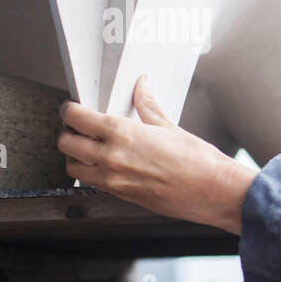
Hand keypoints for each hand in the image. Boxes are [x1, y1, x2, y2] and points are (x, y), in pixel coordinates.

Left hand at [58, 75, 257, 234]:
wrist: (214, 192)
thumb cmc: (199, 162)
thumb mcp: (170, 127)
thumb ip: (148, 105)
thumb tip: (142, 86)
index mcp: (122, 134)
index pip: (76, 118)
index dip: (70, 110)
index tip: (72, 109)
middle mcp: (111, 158)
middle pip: (66, 142)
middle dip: (68, 132)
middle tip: (78, 127)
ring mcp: (113, 180)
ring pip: (73, 166)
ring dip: (75, 155)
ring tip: (88, 148)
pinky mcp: (121, 196)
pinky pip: (92, 182)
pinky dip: (91, 172)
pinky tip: (106, 164)